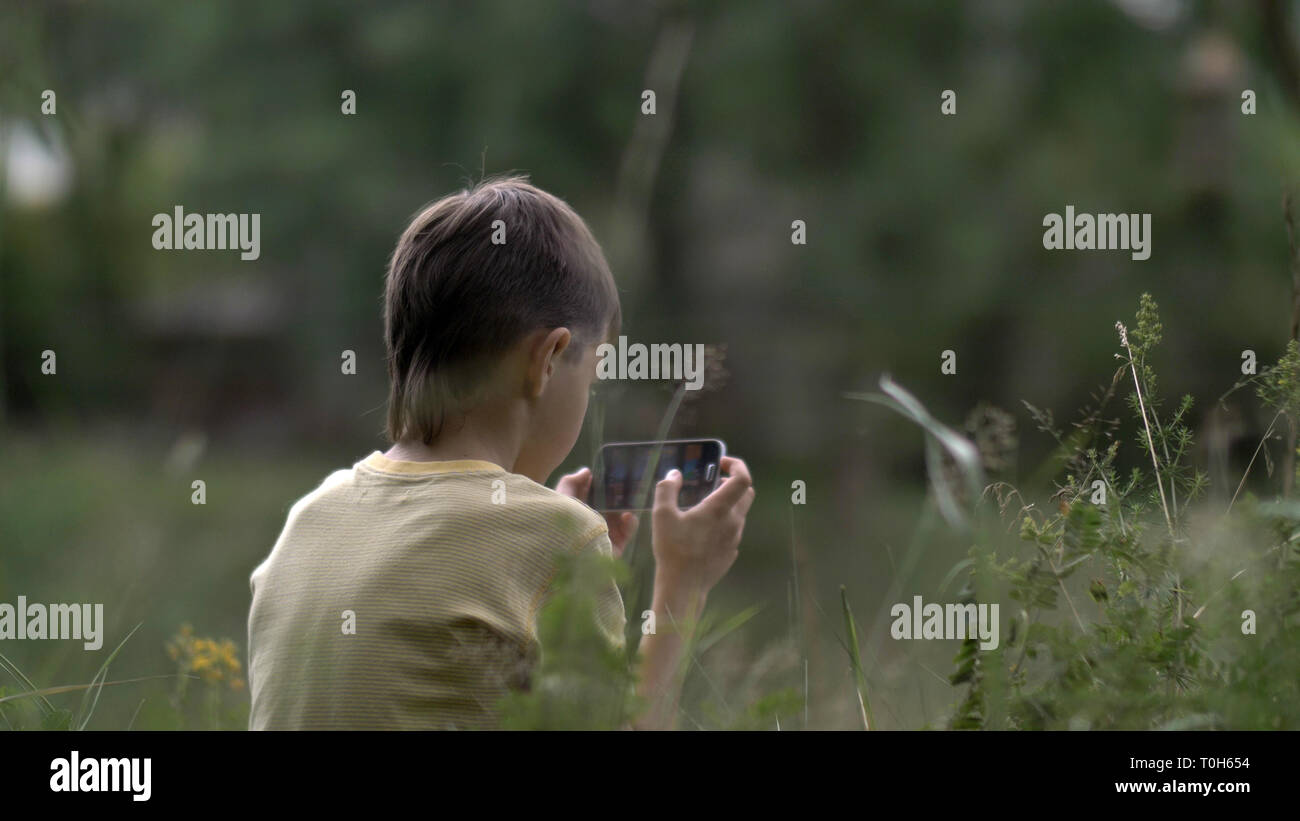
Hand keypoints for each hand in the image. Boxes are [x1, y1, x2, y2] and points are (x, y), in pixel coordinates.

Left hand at [554, 467, 637, 557]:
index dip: (598, 486)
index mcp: (576, 514)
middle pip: (608, 507)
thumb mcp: (562, 496)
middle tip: (624, 484)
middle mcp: (590, 526)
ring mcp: (603, 537)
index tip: (608, 475)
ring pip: (620, 519)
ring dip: (625, 508)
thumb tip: (587, 471)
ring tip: (628, 498)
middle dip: (616, 495)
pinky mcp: (614, 548)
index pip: (590, 497)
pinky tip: (627, 515)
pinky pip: (626, 534)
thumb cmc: (561, 521)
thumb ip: (571, 482)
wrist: (568, 548)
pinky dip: (630, 523)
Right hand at [651, 456, 754, 597]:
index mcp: (719, 509)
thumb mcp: (662, 515)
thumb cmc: (672, 550)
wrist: (683, 587)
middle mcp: (733, 522)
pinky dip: (722, 523)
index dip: (736, 465)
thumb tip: (674, 475)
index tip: (720, 463)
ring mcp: (734, 539)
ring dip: (727, 504)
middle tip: (712, 483)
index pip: (743, 478)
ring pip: (740, 513)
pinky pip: (732, 531)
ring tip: (701, 507)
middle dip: (733, 482)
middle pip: (747, 493)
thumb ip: (667, 489)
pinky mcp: (730, 553)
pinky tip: (701, 531)